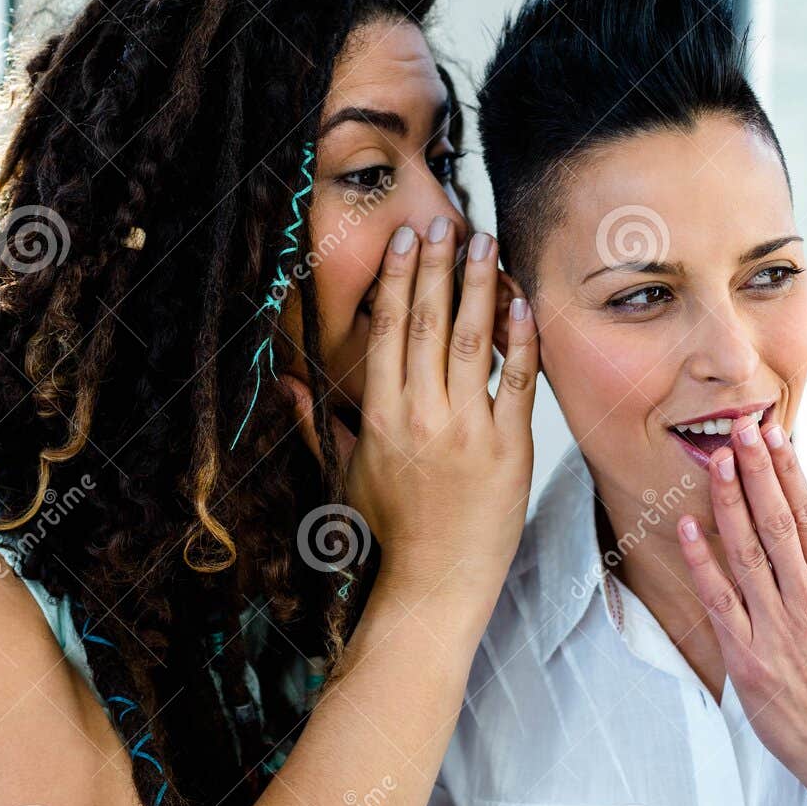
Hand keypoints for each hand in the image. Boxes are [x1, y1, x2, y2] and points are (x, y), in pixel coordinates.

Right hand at [294, 218, 537, 614]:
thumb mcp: (344, 474)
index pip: (388, 330)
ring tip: (486, 244)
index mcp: (380, 416)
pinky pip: (518, 383)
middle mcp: (422, 415)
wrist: (435, 582)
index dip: (398, 280)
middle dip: (437, 267)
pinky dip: (520, 341)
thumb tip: (286, 382)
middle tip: (446, 223)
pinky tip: (520, 303)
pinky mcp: (509, 449)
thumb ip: (316, 423)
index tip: (406, 241)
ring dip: (479, 287)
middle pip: (428, 323)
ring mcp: (468, 430)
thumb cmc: (388, 530)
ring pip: (472, 342)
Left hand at [676, 415, 806, 805]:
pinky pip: (719, 599)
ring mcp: (775, 626)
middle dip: (757, 471)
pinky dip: (703, 562)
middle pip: (777, 523)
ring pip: (747, 552)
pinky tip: (689, 528)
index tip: (772, 433)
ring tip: (717, 461)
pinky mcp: (747, 655)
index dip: (788, 471)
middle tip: (739, 427)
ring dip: (730, 503)